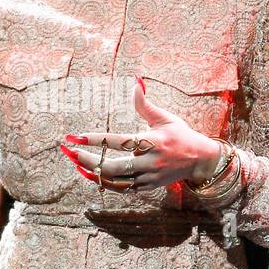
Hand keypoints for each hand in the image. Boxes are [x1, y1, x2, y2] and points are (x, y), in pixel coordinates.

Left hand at [58, 76, 221, 191]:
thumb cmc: (180, 135)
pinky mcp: (148, 187)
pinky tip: (91, 173)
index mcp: (152, 141)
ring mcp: (149, 177)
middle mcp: (150, 162)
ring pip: (115, 180)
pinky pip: (122, 188)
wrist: (200, 160)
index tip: (73, 136)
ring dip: (92, 172)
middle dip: (87, 159)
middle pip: (112, 166)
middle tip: (68, 151)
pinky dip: (105, 182)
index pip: (117, 141)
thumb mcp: (164, 117)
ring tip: (75, 163)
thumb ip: (145, 103)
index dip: (94, 139)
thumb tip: (135, 80)